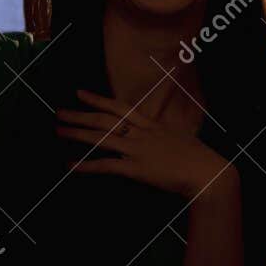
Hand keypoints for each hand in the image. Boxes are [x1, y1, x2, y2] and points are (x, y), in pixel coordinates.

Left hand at [57, 91, 236, 200]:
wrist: (208, 173)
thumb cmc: (199, 159)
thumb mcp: (180, 139)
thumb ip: (164, 136)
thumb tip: (155, 136)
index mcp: (153, 125)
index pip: (120, 108)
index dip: (98, 99)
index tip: (79, 93)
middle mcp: (142, 134)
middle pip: (105, 120)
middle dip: (80, 114)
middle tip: (58, 112)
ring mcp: (138, 150)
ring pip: (101, 138)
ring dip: (76, 134)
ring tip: (58, 130)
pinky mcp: (136, 169)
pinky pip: (105, 165)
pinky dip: (85, 165)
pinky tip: (69, 165)